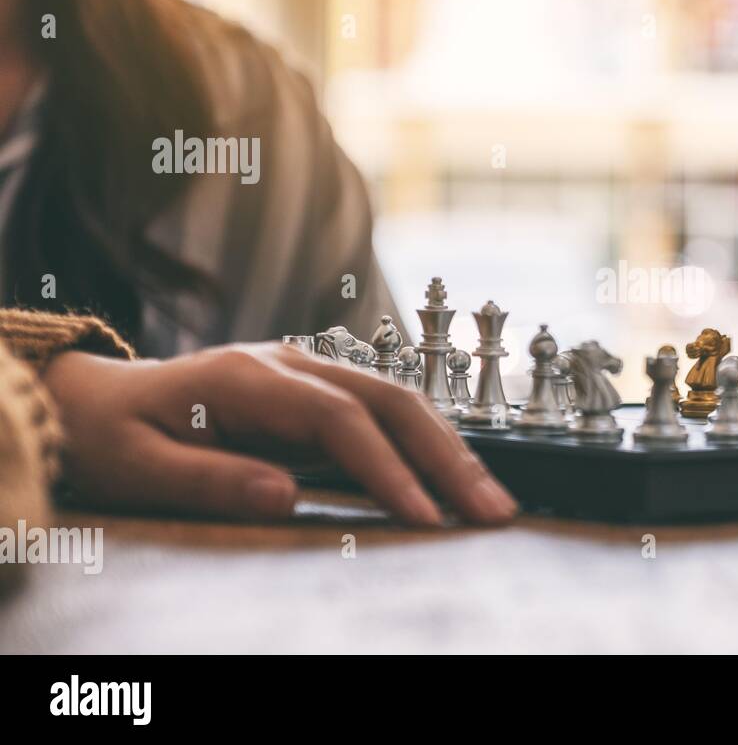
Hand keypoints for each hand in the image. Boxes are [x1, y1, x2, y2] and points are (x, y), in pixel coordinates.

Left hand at [41, 343, 517, 524]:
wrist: (100, 400)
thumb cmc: (113, 437)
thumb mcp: (138, 467)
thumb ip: (208, 480)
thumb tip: (288, 496)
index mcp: (247, 377)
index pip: (339, 419)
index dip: (389, 468)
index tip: (426, 519)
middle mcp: (289, 361)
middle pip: (390, 399)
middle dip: (448, 456)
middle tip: (493, 511)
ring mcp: (308, 369)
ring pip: (400, 399)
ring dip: (451, 449)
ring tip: (491, 500)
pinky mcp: (318, 388)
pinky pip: (386, 410)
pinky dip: (428, 442)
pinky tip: (455, 475)